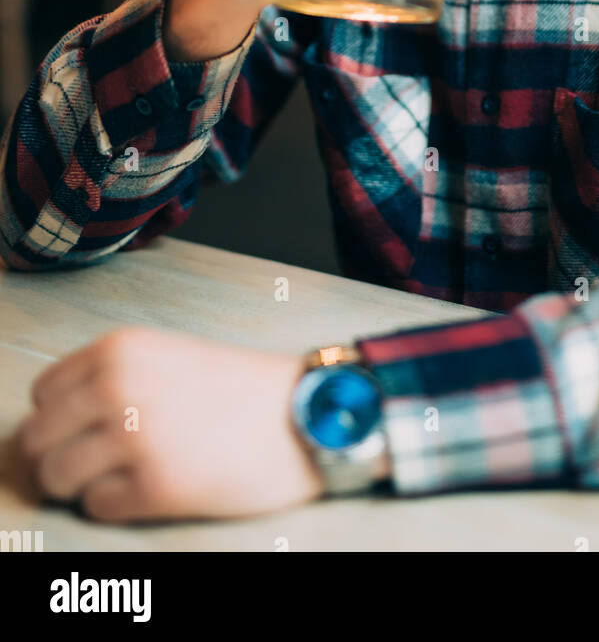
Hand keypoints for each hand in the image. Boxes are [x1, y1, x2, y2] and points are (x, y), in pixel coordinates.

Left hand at [16, 327, 324, 522]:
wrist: (303, 413)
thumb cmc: (239, 389)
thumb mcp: (167, 356)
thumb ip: (112, 375)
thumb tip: (55, 419)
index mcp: (121, 348)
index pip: (41, 393)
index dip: (59, 417)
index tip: (85, 428)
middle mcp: (119, 386)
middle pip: (37, 438)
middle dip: (61, 455)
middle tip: (98, 462)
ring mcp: (136, 436)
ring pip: (56, 477)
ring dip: (83, 484)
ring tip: (123, 476)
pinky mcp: (156, 485)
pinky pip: (96, 508)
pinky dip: (117, 505)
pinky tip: (153, 487)